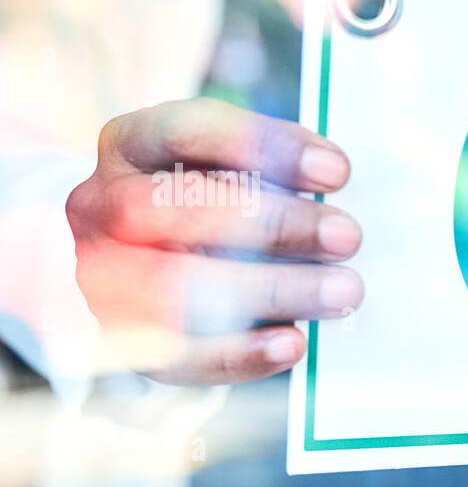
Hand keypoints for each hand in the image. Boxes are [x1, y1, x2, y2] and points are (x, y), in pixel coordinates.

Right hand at [67, 98, 363, 384]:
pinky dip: (242, 352)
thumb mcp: (222, 171)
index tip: (337, 171)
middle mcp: (103, 204)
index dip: (263, 147)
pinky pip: (178, 354)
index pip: (186, 131)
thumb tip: (333, 186)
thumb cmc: (202, 207)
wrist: (132, 272)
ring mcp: (100, 275)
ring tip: (342, 292)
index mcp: (131, 146)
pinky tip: (293, 343)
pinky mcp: (122, 341)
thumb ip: (268, 174)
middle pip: (180, 209)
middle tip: (347, 236)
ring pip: (175, 286)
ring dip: (271, 290)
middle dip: (275, 224)